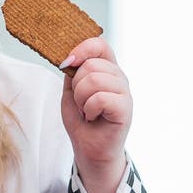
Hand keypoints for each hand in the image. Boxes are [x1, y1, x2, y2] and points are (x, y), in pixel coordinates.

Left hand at [60, 36, 131, 192]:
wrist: (90, 149)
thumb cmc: (82, 121)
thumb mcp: (70, 93)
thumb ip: (72, 73)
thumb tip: (70, 56)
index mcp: (106, 69)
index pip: (99, 44)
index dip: (82, 48)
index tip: (66, 63)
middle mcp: (118, 77)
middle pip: (90, 64)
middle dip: (76, 87)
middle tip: (81, 103)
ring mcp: (124, 92)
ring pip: (93, 79)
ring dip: (81, 99)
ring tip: (87, 111)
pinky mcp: (125, 108)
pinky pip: (100, 97)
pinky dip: (89, 109)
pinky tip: (93, 117)